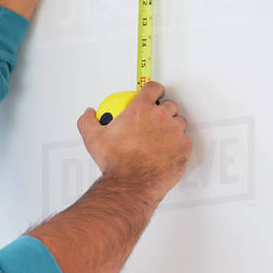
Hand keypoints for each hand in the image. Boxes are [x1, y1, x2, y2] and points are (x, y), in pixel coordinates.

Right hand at [76, 81, 191, 204]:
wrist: (131, 184)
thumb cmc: (117, 163)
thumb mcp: (93, 138)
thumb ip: (88, 121)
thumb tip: (89, 114)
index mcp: (141, 110)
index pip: (153, 88)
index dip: (154, 90)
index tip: (154, 94)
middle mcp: (160, 117)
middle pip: (169, 105)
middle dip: (163, 111)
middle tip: (154, 122)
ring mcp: (174, 132)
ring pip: (179, 122)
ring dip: (172, 127)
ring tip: (161, 138)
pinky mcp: (184, 147)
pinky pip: (184, 141)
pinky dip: (177, 145)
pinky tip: (167, 151)